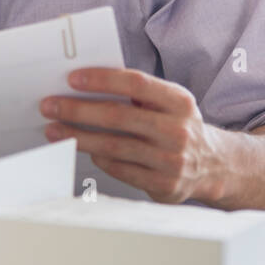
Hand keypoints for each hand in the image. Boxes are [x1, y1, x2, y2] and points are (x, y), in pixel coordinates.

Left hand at [40, 67, 225, 203]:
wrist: (214, 165)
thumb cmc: (179, 126)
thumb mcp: (171, 102)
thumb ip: (139, 93)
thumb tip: (88, 84)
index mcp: (179, 101)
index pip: (136, 83)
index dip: (103, 79)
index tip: (72, 79)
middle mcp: (178, 130)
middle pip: (118, 116)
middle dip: (78, 110)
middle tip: (50, 106)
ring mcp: (172, 160)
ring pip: (114, 146)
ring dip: (79, 137)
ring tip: (54, 131)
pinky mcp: (164, 184)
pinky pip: (121, 169)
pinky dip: (99, 158)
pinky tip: (86, 150)